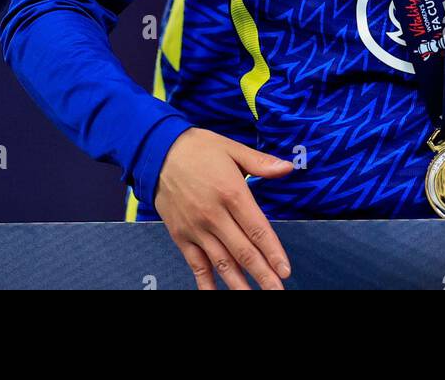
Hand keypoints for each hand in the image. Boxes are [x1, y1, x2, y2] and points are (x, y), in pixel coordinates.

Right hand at [153, 127, 294, 290]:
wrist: (157, 151)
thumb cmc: (199, 149)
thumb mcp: (233, 149)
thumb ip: (261, 163)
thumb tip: (288, 168)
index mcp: (231, 193)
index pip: (257, 229)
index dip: (272, 252)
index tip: (285, 270)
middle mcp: (214, 215)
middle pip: (243, 251)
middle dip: (262, 274)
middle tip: (277, 291)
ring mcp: (196, 229)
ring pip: (221, 262)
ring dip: (239, 284)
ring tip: (254, 296)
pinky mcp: (180, 235)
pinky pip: (196, 264)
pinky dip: (206, 282)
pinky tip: (215, 294)